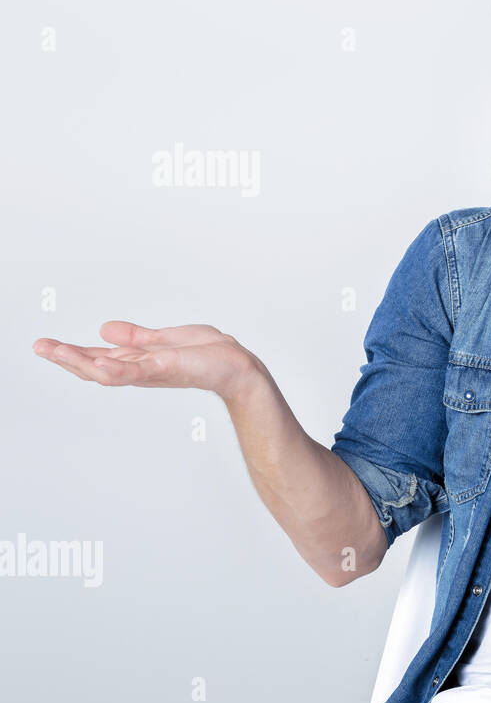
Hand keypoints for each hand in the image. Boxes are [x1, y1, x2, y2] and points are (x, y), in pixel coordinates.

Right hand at [33, 321, 260, 402]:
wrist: (239, 368)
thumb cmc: (210, 355)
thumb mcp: (166, 340)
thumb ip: (137, 338)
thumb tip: (104, 330)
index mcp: (139, 361)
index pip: (98, 357)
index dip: (70, 352)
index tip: (44, 344)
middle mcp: (141, 370)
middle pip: (95, 367)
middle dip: (66, 357)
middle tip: (38, 346)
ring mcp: (152, 372)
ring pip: (108, 371)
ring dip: (80, 362)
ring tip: (56, 352)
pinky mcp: (167, 369)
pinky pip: (137, 371)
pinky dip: (116, 368)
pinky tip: (98, 363)